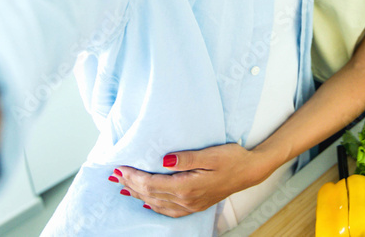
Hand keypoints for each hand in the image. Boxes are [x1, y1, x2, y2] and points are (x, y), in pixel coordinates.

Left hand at [113, 143, 273, 216]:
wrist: (250, 171)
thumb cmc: (232, 158)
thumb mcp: (211, 153)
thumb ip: (187, 158)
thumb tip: (164, 161)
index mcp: (189, 186)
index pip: (153, 184)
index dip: (134, 176)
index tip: (120, 167)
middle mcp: (187, 200)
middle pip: (151, 195)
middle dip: (131, 184)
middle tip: (115, 174)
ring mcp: (191, 205)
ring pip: (157, 203)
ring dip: (138, 194)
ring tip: (123, 186)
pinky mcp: (195, 205)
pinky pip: (168, 210)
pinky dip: (153, 204)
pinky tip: (147, 201)